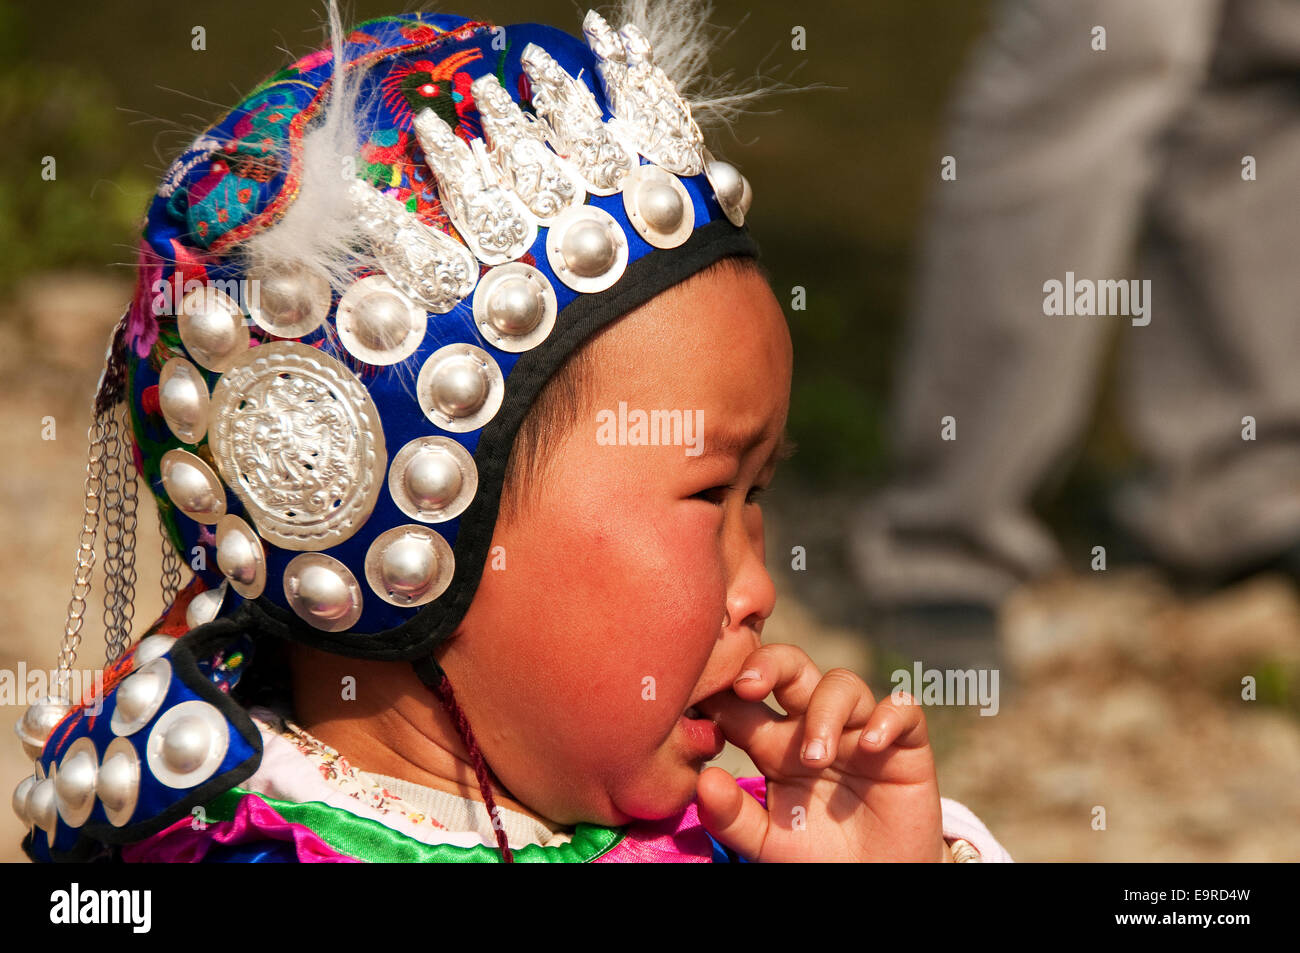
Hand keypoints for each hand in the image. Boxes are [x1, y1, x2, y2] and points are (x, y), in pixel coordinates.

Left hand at [695, 643, 948, 861]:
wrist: (876, 882)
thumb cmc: (816, 858)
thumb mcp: (766, 843)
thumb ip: (732, 817)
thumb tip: (702, 781)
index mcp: (773, 743)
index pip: (744, 698)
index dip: (724, 686)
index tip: (700, 693)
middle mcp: (813, 726)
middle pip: (791, 667)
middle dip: (768, 664)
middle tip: (748, 686)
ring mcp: (858, 731)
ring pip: (842, 684)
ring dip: (824, 712)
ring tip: (815, 758)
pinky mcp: (905, 746)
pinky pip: (903, 710)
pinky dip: (888, 718)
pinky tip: (870, 745)